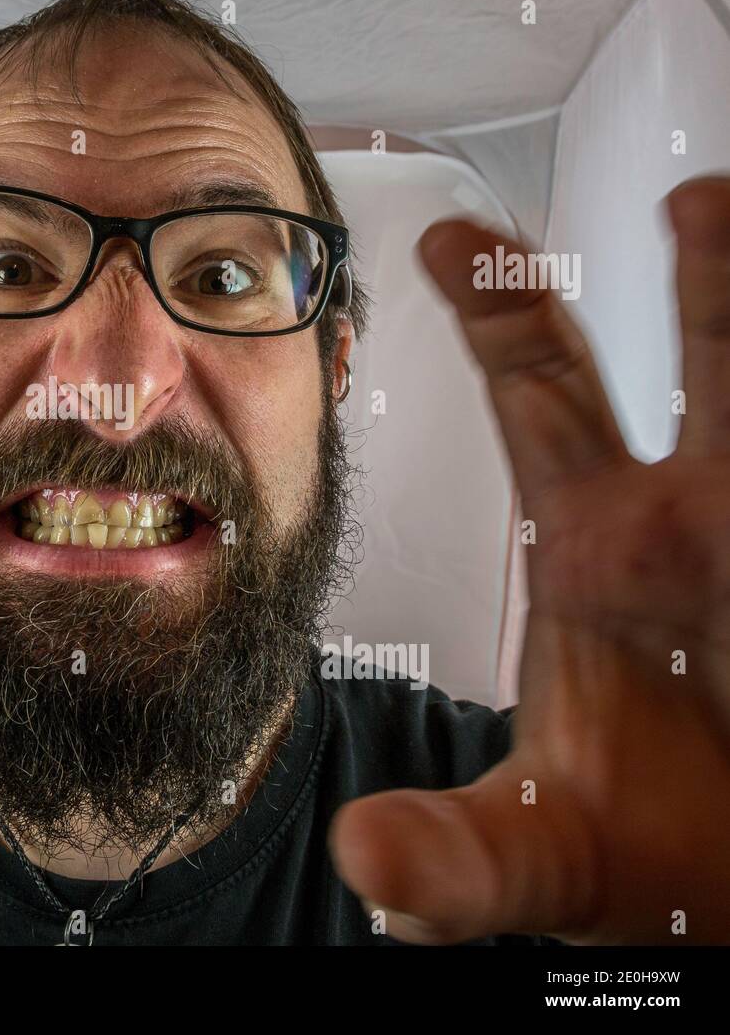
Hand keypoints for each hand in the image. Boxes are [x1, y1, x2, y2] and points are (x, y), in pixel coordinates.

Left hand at [329, 176, 729, 943]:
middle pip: (706, 363)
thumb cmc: (655, 857)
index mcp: (601, 547)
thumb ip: (459, 860)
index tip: (446, 234)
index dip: (497, 309)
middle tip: (697, 196)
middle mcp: (702, 520)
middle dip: (710, 278)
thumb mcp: (548, 855)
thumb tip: (369, 868)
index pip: (540, 397)